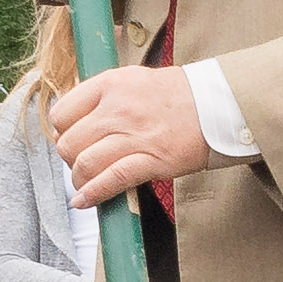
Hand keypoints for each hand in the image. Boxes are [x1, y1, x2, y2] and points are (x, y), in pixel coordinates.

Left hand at [44, 57, 211, 205]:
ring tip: (85, 183)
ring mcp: (135, 135)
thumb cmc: (181, 94)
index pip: (62, 113)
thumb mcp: (136, 79)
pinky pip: (111, 180)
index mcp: (111, 84)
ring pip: (85, 164)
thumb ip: (105, 95)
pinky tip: (84, 202)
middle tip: (82, 162)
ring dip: (80, 180)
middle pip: (69, 143)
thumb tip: (77, 118)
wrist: (220, 104)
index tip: (72, 138)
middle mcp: (118, 108)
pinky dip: (93, 195)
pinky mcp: (152, 160)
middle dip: (70, 159)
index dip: (63, 131)